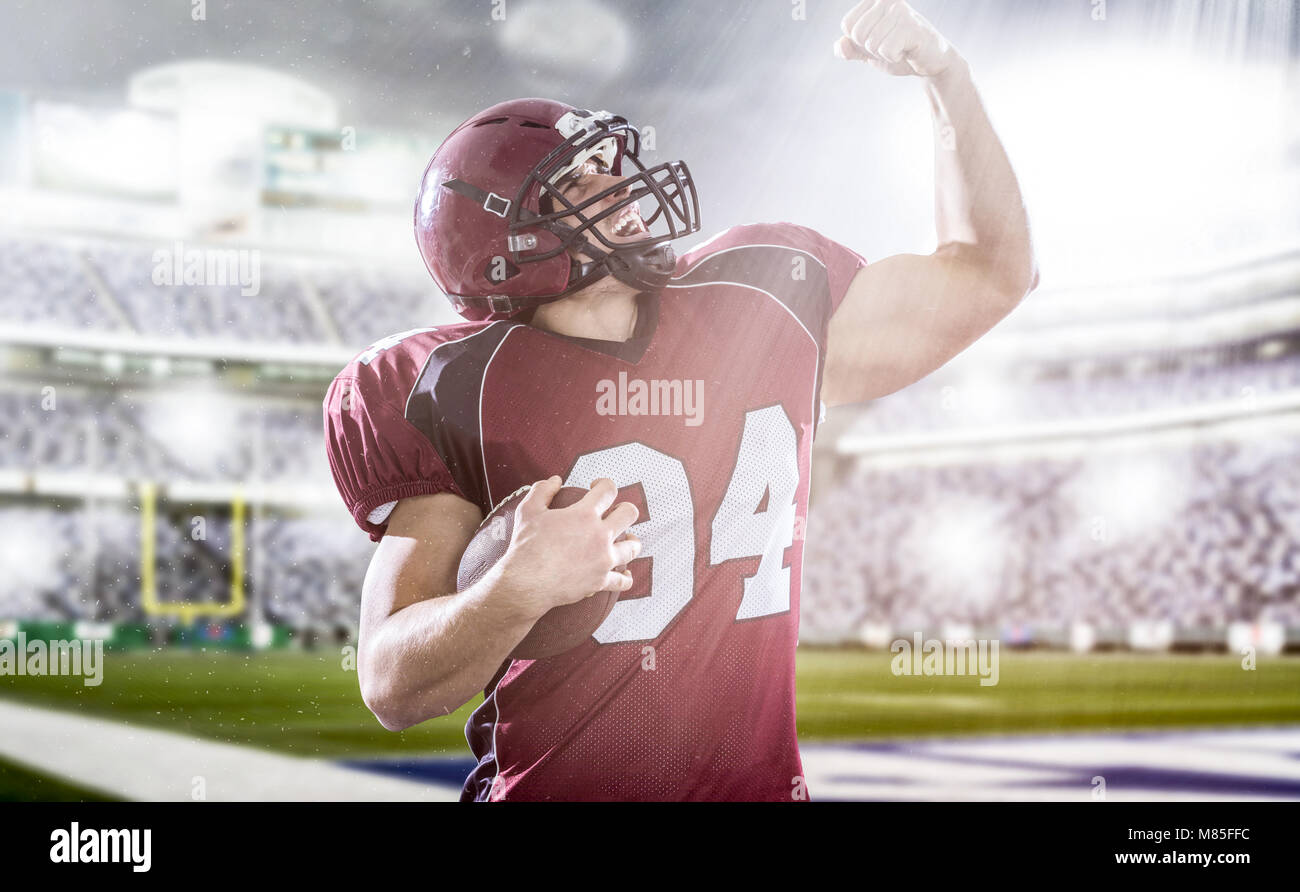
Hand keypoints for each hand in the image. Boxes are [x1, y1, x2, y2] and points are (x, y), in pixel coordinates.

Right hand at [496, 476, 640, 617]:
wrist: (526, 583)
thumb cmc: (525, 545)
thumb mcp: (528, 510)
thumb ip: (542, 490)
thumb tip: (556, 480)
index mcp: (584, 514)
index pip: (608, 489)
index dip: (604, 484)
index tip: (595, 487)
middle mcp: (600, 535)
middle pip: (629, 514)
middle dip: (624, 509)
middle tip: (614, 512)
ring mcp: (603, 559)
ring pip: (633, 547)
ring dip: (631, 541)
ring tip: (626, 539)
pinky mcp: (601, 581)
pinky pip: (623, 581)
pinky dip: (626, 576)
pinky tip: (625, 572)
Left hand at [834, 0, 957, 77]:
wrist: (929, 62)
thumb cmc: (899, 51)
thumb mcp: (869, 51)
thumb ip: (850, 49)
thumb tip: (839, 45)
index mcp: (874, 0)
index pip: (847, 25)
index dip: (859, 42)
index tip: (879, 40)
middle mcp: (886, 0)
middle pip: (857, 34)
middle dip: (871, 48)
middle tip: (891, 45)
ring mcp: (900, 11)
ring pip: (871, 43)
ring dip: (884, 54)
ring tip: (900, 47)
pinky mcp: (911, 26)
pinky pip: (886, 50)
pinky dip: (894, 58)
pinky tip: (907, 51)